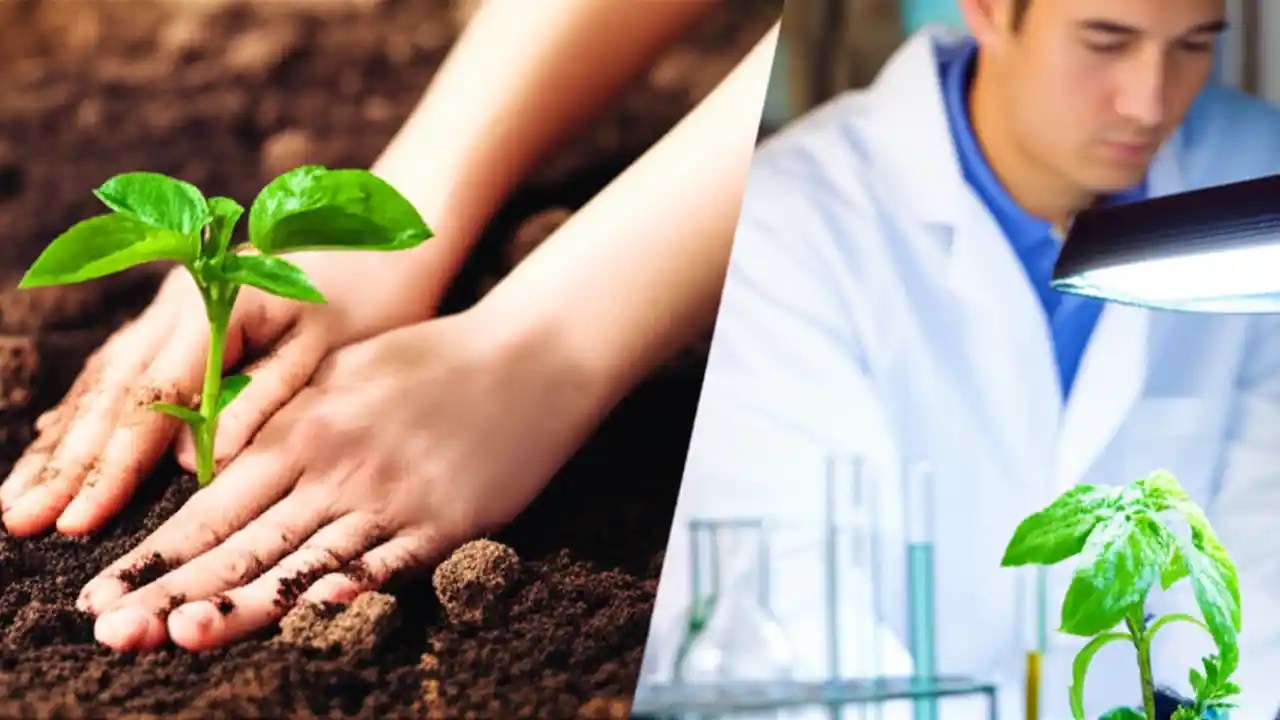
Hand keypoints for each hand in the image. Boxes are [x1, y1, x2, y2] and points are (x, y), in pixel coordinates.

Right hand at [0, 265, 349, 537]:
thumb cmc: (365, 301)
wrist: (375, 240)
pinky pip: (118, 372)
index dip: (114, 465)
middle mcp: (177, 305)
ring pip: (103, 384)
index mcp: (215, 309)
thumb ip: (260, 402)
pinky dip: (82, 415)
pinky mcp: (174, 321)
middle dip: (67, 463)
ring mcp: (169, 310)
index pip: (152, 400)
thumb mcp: (324, 353)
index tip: (81, 521)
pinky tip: (49, 449)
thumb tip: (191, 466)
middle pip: (112, 393)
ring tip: (16, 501)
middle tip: (21, 522)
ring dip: (60, 444)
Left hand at [74, 308, 607, 651]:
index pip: (213, 507)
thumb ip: (286, 420)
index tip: (103, 594)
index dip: (154, 556)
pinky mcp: (445, 521)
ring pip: (306, 562)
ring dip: (242, 604)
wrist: (529, 354)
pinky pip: (393, 562)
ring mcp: (391, 496)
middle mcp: (336, 467)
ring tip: (183, 637)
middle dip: (172, 593)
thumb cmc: (432, 362)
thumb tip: (226, 464)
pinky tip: (321, 611)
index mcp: (303, 429)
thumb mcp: (343, 374)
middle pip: (242, 543)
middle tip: (113, 634)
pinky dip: (356, 586)